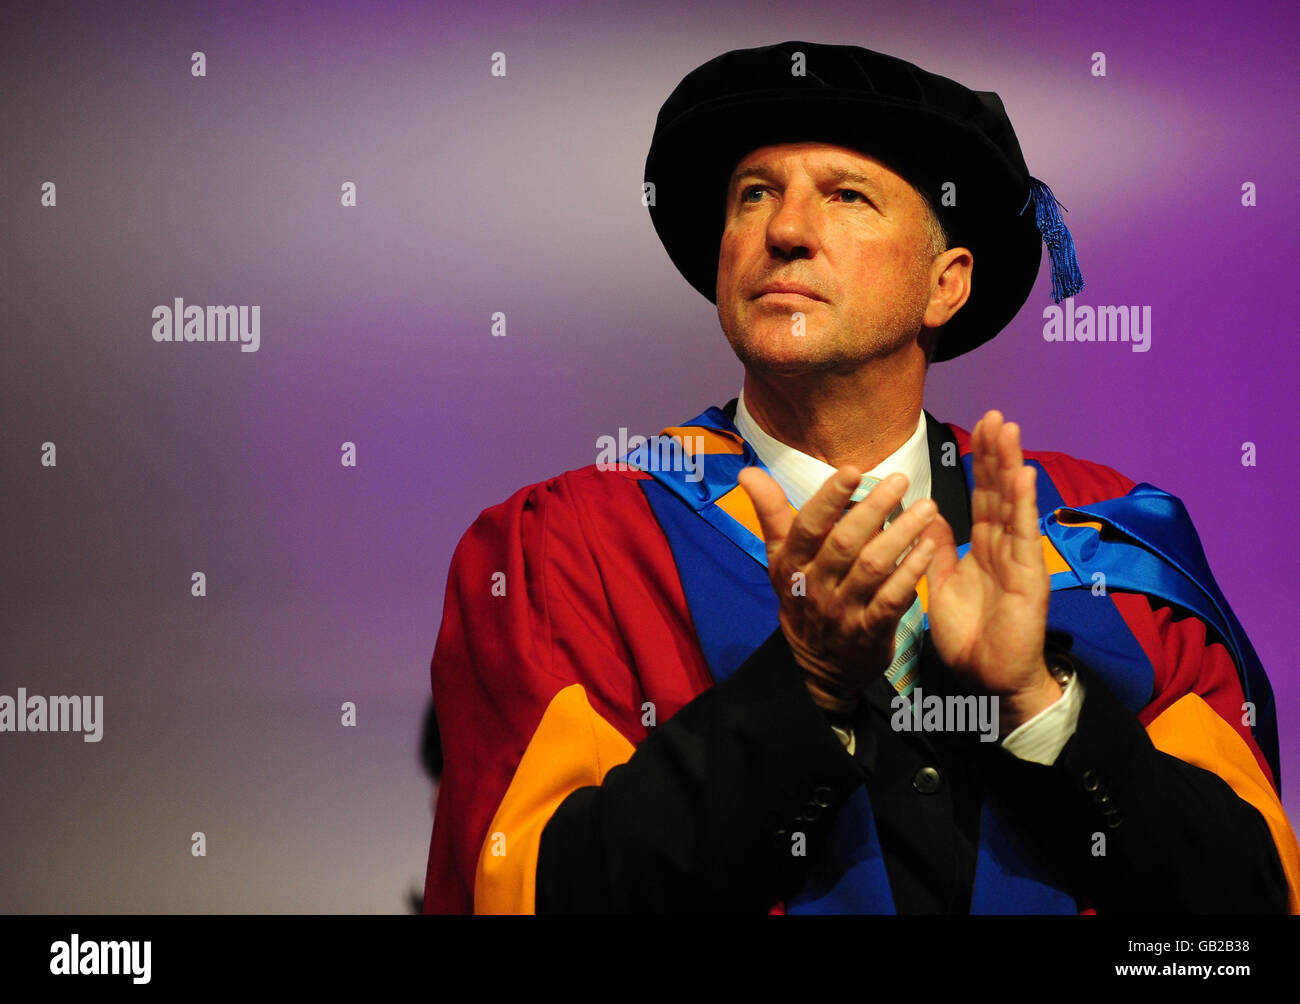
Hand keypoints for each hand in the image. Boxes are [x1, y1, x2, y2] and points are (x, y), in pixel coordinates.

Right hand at [738, 465, 941, 713]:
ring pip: (874, 567)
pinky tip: (929, 547)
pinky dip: (912, 572)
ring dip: (901, 534)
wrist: (818, 668)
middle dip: (874, 508)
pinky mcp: (870, 631)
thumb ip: (770, 514)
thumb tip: (747, 472)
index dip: (828, 499)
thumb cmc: (802, 599)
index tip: (851, 470)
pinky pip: (893, 599)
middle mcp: (815, 586)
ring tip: (926, 507)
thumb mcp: (779, 560)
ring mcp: (843, 611)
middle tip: (900, 480)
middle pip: (845, 543)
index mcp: (791, 564)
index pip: (807, 527)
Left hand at [923, 411, 1059, 729]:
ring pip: (1012, 505)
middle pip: (998, 492)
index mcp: (980, 548)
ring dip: (1010, 467)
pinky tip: (1023, 475)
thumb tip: (925, 515)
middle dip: (995, 453)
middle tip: (993, 414)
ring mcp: (1018, 559)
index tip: (976, 427)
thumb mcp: (939, 587)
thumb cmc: (969, 638)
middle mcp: (1002, 547)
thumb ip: (934, 551)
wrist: (989, 681)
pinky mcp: (1028, 577)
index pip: (980, 497)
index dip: (978, 464)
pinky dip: (1023, 505)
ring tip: (1008, 430)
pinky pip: (1023, 535)